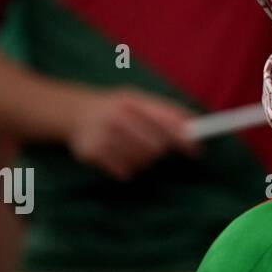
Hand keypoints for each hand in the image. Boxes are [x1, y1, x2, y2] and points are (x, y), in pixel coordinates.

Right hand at [64, 88, 197, 180]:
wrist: (74, 112)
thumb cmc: (115, 109)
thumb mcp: (136, 101)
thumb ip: (164, 111)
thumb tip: (195, 124)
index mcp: (132, 100)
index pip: (165, 120)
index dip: (184, 137)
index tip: (197, 150)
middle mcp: (117, 116)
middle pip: (156, 146)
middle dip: (160, 149)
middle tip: (152, 145)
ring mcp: (104, 134)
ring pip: (142, 161)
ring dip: (142, 159)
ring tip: (129, 146)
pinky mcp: (93, 153)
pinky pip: (125, 171)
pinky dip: (126, 167)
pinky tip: (117, 154)